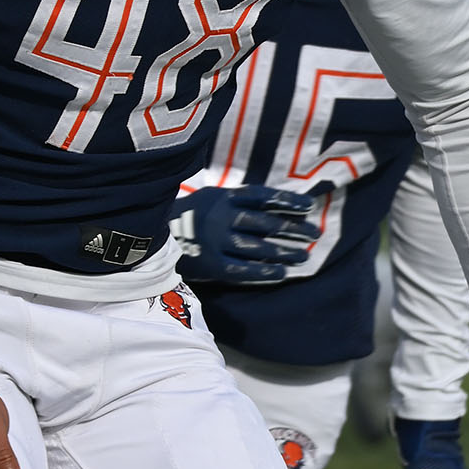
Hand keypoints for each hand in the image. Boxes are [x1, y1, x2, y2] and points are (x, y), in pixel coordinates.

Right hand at [169, 184, 317, 283]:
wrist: (154, 235)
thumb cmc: (190, 216)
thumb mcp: (211, 198)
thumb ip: (238, 201)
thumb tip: (276, 208)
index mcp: (223, 197)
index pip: (264, 197)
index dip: (288, 201)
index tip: (308, 206)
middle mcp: (222, 216)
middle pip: (267, 223)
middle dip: (294, 229)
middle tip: (314, 234)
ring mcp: (217, 241)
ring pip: (259, 247)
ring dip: (284, 251)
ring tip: (303, 255)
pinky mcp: (211, 263)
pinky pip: (244, 269)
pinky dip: (265, 270)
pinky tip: (281, 272)